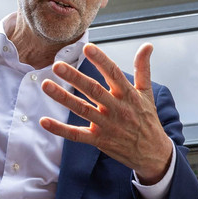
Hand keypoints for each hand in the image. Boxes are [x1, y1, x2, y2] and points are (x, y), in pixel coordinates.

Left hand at [39, 43, 172, 183]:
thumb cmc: (147, 120)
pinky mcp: (99, 140)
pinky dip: (60, 129)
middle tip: (57, 65)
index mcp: (128, 95)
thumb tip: (147, 45)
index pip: (114, 74)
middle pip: (93, 91)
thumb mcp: (147, 93)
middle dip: (75, 78)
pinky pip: (77, 135)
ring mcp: (107, 125)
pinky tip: (44, 121)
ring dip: (63, 98)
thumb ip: (143, 68)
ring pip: (82, 110)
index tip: (88, 48)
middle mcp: (117, 109)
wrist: (153, 153)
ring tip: (46, 85)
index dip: (101, 60)